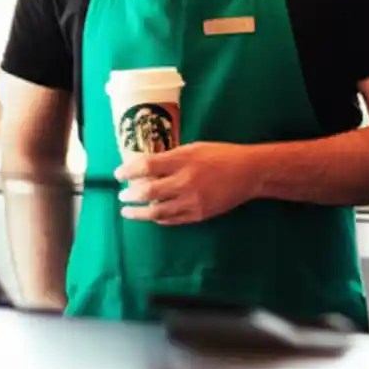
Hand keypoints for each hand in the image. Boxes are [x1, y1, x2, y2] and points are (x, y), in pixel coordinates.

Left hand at [114, 142, 258, 225]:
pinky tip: (153, 216)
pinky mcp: (199, 214)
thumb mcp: (195, 148)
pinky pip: (172, 220)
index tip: (118, 174)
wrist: (250, 173)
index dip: (128, 171)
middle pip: (148, 192)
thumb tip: (146, 167)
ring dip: (139, 212)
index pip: (146, 166)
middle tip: (123, 194)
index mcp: (183, 160)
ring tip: (129, 211)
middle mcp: (185, 181)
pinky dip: (159, 219)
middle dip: (130, 194)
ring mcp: (192, 201)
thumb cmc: (221, 155)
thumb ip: (171, 158)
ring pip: (156, 212)